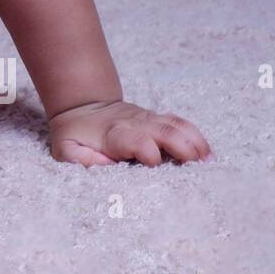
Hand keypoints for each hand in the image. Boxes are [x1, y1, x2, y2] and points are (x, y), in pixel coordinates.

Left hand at [48, 99, 211, 166]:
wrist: (82, 106)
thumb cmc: (75, 134)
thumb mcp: (66, 148)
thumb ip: (81, 160)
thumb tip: (107, 167)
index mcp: (114, 134)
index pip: (136, 140)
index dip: (148, 152)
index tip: (154, 165)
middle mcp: (135, 124)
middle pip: (164, 131)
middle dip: (182, 147)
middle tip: (197, 166)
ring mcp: (148, 120)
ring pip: (176, 125)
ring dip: (194, 141)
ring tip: (208, 161)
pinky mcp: (156, 120)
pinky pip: (180, 123)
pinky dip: (195, 136)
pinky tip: (207, 152)